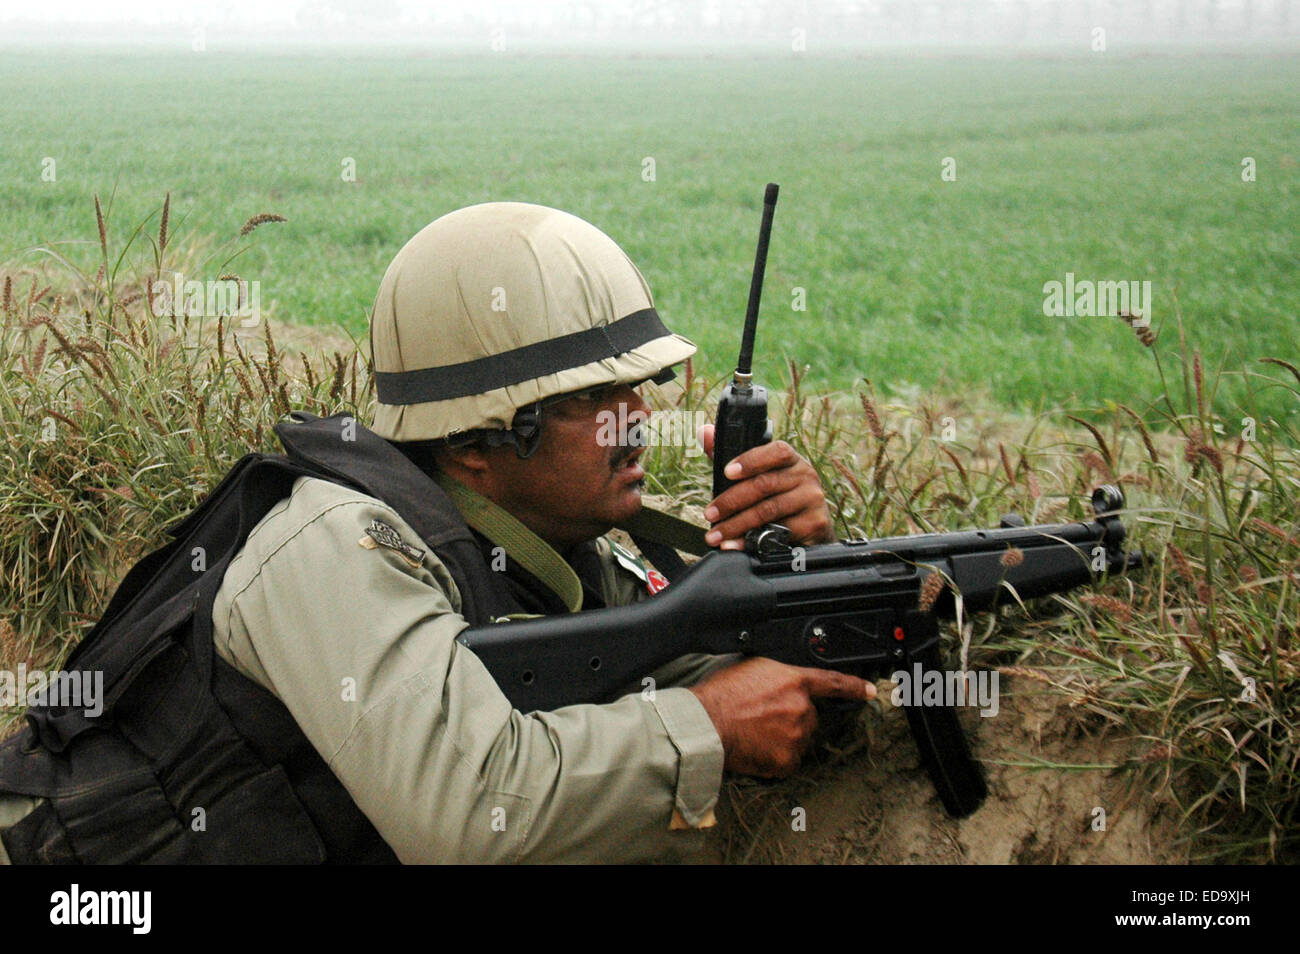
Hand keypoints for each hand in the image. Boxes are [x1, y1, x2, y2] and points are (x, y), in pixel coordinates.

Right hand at [688, 657, 873, 776]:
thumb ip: (777, 676)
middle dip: (790, 718)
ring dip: (782, 738)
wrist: (705, 724)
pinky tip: (755, 748)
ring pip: (798, 739)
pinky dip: (774, 758)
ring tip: (753, 733)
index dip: (855, 687)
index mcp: (794, 680)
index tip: (871, 691)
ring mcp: (796, 736)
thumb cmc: (719, 695)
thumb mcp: (751, 668)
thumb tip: (780, 682)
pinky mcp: (787, 760)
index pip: (833, 682)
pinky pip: (787, 760)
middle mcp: (801, 708)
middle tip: (761, 718)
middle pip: (808, 716)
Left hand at [698, 423, 833, 548]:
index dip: (752, 460)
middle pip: (765, 484)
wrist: (810, 532)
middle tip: (710, 513)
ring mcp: (812, 499)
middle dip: (731, 500)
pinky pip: (778, 532)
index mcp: (791, 459)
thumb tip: (704, 432)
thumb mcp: (758, 476)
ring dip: (737, 524)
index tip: (727, 471)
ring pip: (769, 510)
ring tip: (716, 534)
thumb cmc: (778, 498)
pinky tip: (736, 544)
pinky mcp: (814, 524)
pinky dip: (752, 540)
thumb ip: (730, 456)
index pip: (776, 451)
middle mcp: (805, 475)